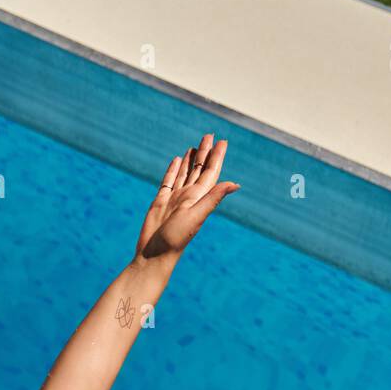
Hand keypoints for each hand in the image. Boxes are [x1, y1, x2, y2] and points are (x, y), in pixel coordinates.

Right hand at [134, 134, 239, 262]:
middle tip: (210, 135)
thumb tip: (235, 184)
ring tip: (196, 145)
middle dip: (205, 152)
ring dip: (191, 159)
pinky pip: (169, 180)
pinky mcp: (161, 201)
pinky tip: (178, 159)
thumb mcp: (197, 216)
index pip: (211, 172)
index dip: (217, 156)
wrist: (155, 254)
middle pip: (199, 169)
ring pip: (185, 173)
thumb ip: (214, 198)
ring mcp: (174, 198)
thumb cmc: (176, 239)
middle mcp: (188, 196)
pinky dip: (174, 169)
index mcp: (199, 198)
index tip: (222, 141)